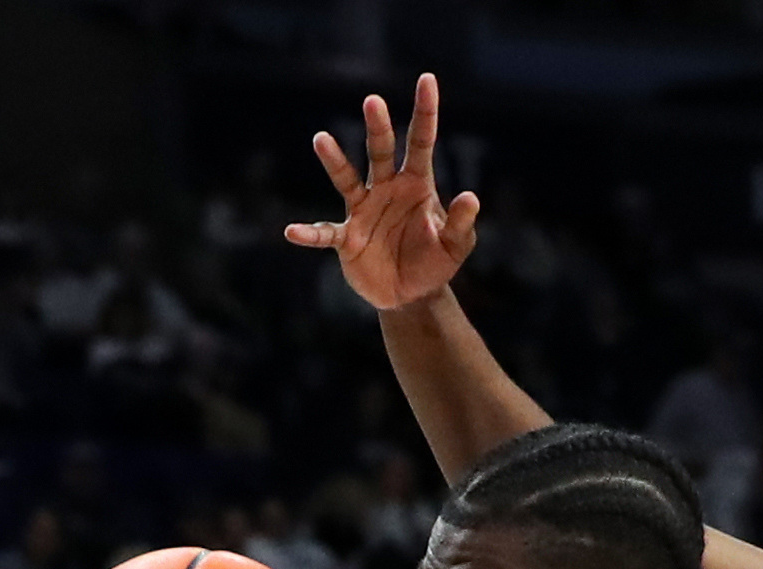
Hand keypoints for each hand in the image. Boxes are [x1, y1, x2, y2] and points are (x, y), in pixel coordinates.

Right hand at [283, 73, 479, 311]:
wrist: (411, 295)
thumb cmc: (435, 263)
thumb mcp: (456, 246)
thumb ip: (461, 223)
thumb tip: (470, 197)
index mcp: (416, 184)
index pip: (421, 141)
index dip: (425, 111)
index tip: (426, 79)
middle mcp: (386, 189)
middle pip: (381, 151)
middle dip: (378, 127)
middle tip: (373, 101)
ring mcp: (363, 211)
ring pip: (347, 179)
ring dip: (335, 160)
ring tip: (321, 139)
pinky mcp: (346, 238)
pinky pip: (324, 233)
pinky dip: (309, 233)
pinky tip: (292, 232)